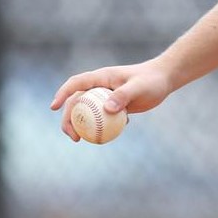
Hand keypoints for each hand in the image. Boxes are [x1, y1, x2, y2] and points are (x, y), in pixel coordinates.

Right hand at [50, 62, 171, 140]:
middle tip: (73, 136)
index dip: (62, 94)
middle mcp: (99, 87)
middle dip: (68, 119)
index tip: (54, 107)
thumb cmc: (151, 80)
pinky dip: (99, 128)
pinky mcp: (113, 107)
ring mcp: (105, 97)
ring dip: (81, 126)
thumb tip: (107, 109)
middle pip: (76, 102)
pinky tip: (106, 137)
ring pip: (87, 112)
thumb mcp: (139, 88)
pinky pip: (101, 119)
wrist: (163, 80)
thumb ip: (123, 96)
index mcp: (100, 77)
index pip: (75, 84)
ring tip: (80, 140)